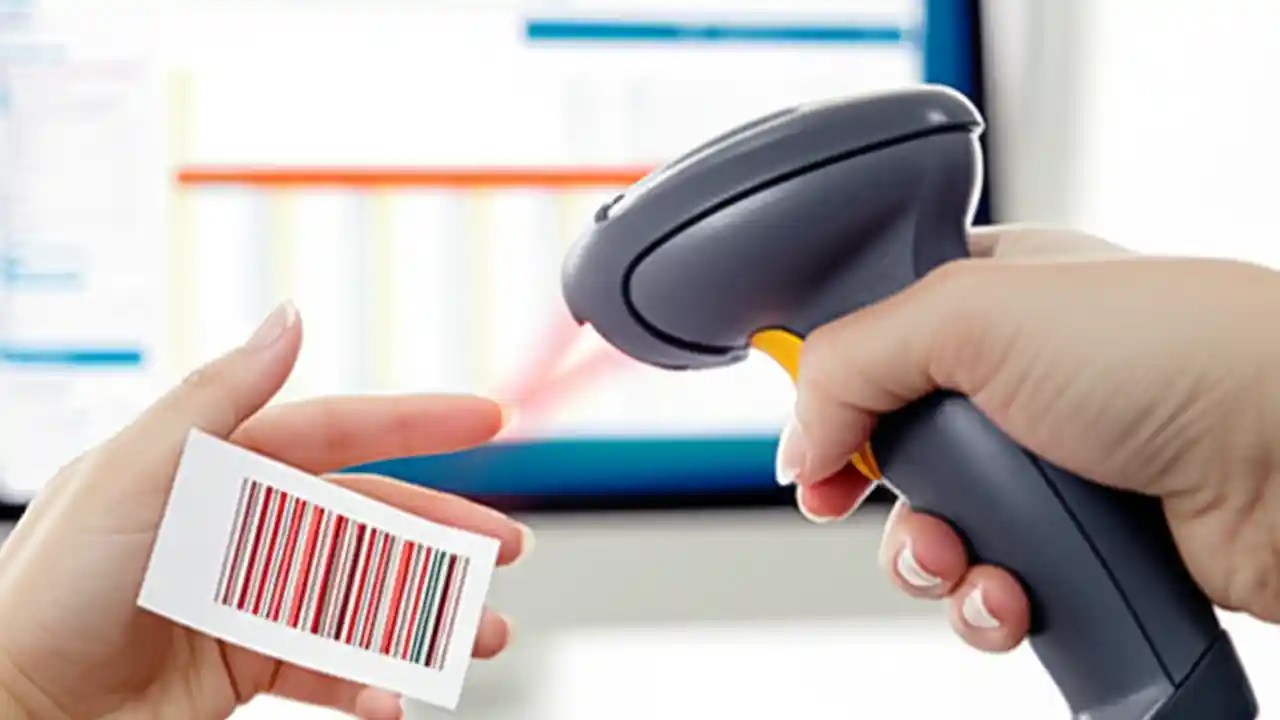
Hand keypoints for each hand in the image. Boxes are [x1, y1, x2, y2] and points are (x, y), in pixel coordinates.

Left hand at [0, 302, 532, 719]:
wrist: (14, 719)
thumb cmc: (45, 599)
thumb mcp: (131, 475)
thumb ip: (219, 395)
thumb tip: (289, 317)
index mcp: (211, 466)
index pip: (334, 431)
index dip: (414, 421)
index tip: (485, 417)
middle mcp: (235, 526)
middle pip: (367, 518)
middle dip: (445, 531)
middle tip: (506, 548)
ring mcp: (244, 597)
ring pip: (363, 595)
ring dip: (428, 615)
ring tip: (484, 635)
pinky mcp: (244, 665)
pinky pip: (329, 665)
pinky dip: (369, 680)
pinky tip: (391, 696)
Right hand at [777, 225, 1279, 651]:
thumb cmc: (1176, 350)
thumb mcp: (972, 312)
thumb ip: (851, 363)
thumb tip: (799, 442)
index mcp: (986, 296)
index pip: (870, 334)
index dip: (829, 386)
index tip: (811, 430)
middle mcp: (1012, 383)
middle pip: (887, 446)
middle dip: (870, 490)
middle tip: (857, 498)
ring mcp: (1046, 469)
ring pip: (929, 530)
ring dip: (928, 558)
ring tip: (961, 557)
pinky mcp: (1075, 547)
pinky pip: (986, 589)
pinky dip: (986, 603)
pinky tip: (1014, 592)